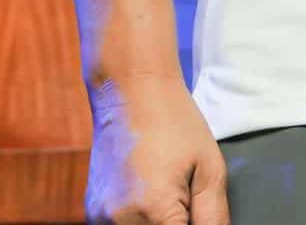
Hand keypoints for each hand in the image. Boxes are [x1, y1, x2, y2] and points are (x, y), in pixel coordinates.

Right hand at [85, 74, 228, 224]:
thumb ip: (213, 216)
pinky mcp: (92, 212)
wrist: (132, 92)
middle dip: (176, 224)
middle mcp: (120, 221)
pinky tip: (150, 196)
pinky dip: (138, 221)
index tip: (197, 211)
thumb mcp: (210, 168)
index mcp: (154, 210)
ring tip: (170, 192)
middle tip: (187, 198)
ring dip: (157, 223)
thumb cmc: (176, 124)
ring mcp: (100, 218)